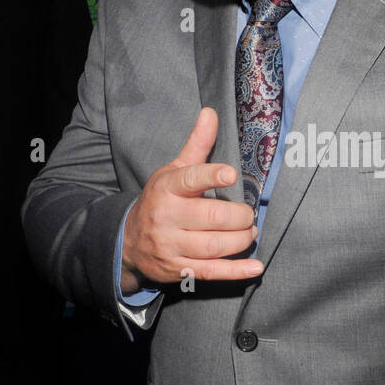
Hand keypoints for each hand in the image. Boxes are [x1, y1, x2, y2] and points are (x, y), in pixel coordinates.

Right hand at [121, 107, 261, 291]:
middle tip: (248, 214)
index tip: (230, 173)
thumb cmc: (159, 201)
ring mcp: (171, 246)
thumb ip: (196, 145)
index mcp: (167, 189)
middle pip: (212, 218)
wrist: (128, 241)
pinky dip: (237, 271)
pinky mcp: (179, 270)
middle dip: (240, 217)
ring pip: (215, 246)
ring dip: (241, 239)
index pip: (189, 180)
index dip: (211, 176)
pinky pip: (212, 272)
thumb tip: (211, 113)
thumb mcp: (172, 171)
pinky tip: (256, 266)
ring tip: (249, 231)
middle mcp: (166, 218)